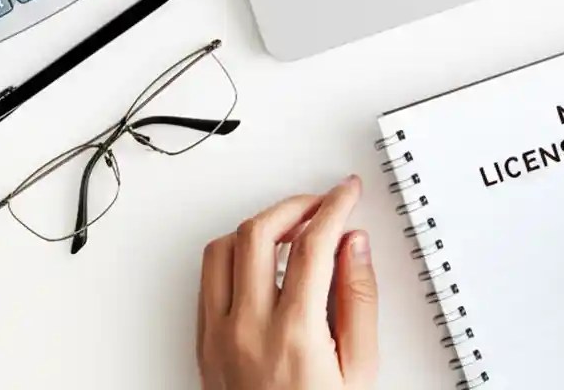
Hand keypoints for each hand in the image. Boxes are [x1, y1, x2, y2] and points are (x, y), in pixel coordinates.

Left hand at [197, 176, 378, 389]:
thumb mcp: (360, 369)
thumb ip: (359, 301)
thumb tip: (355, 246)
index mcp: (294, 334)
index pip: (312, 244)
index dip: (334, 206)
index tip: (347, 193)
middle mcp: (247, 329)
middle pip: (258, 233)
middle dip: (295, 205)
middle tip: (322, 204)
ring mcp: (218, 336)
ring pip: (222, 249)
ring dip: (258, 227)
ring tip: (291, 230)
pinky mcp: (203, 344)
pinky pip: (208, 280)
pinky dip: (234, 256)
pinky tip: (261, 262)